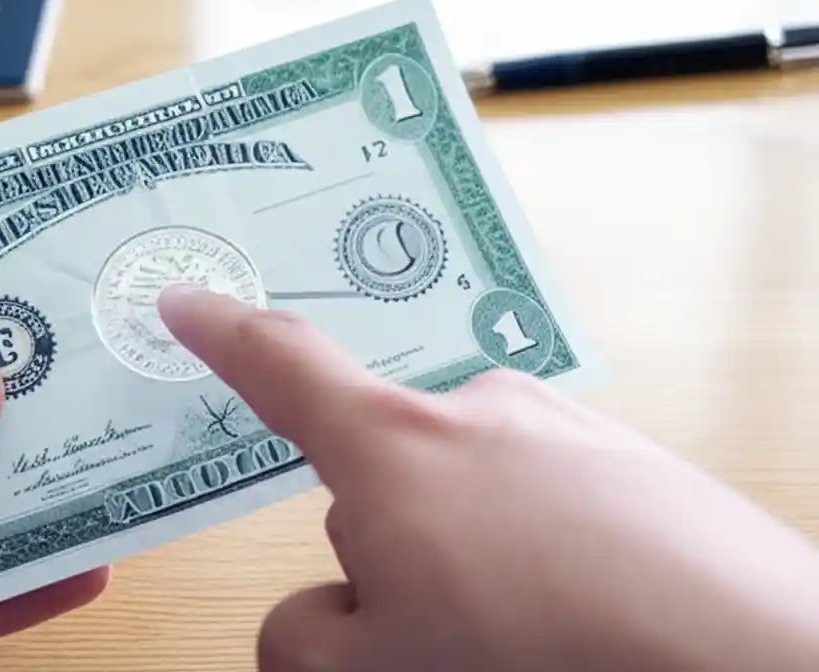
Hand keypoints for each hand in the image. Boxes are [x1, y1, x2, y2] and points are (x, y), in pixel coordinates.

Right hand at [158, 286, 818, 671]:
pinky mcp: (631, 464)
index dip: (221, 334)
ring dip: (467, 554)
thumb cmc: (541, 652)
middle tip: (422, 627)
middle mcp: (475, 413)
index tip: (186, 300)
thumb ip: (300, 638)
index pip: (280, 365)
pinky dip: (541, 551)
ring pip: (468, 492)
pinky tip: (580, 617)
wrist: (747, 655)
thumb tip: (315, 619)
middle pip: (381, 468)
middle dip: (383, 540)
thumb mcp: (372, 669)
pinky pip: (547, 500)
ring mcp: (561, 431)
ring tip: (520, 636)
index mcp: (392, 447)